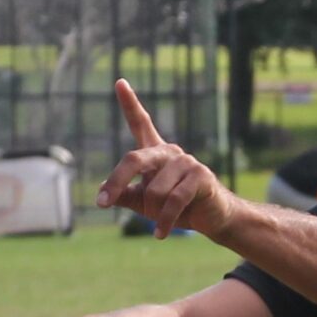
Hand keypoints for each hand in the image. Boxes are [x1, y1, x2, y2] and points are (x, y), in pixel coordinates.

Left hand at [96, 79, 232, 240]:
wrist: (213, 219)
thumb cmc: (178, 208)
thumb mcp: (145, 203)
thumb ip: (126, 195)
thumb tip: (103, 192)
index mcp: (155, 153)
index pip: (141, 123)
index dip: (130, 103)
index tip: (120, 82)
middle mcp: (170, 152)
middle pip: (134, 159)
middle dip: (116, 182)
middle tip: (102, 202)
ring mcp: (186, 162)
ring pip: (154, 190)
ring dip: (152, 213)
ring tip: (159, 222)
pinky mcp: (201, 176)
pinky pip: (174, 201)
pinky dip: (164, 221)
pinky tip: (160, 234)